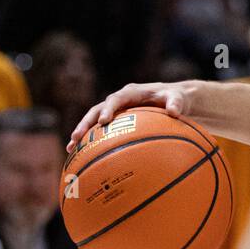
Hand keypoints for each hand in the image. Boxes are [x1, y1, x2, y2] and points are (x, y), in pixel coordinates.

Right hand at [68, 81, 193, 152]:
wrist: (174, 98)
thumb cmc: (176, 97)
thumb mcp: (178, 98)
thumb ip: (176, 103)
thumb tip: (174, 111)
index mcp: (131, 92)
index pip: (116, 99)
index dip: (108, 109)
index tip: (104, 121)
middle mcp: (120, 100)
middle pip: (97, 110)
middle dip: (86, 123)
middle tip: (77, 137)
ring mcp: (116, 110)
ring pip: (94, 120)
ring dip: (82, 132)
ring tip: (71, 148)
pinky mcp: (116, 120)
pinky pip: (100, 130)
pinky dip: (91, 140)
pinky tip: (82, 155)